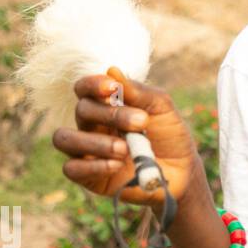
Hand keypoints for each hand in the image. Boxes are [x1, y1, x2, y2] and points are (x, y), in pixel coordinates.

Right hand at [51, 65, 202, 206]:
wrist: (182, 172)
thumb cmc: (170, 136)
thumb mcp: (162, 109)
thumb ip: (139, 92)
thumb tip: (112, 71)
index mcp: (106, 105)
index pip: (84, 88)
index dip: (92, 85)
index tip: (111, 88)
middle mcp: (91, 125)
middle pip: (81, 110)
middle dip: (111, 114)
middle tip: (141, 122)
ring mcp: (87, 151)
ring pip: (64, 139)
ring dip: (95, 142)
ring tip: (125, 149)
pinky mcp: (88, 176)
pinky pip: (72, 168)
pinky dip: (94, 166)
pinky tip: (117, 165)